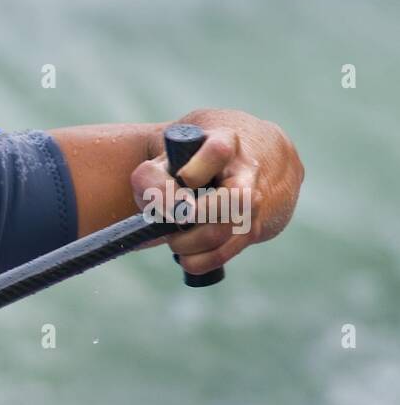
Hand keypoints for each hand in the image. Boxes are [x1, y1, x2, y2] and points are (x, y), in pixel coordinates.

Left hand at [130, 111, 303, 277]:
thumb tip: (172, 208)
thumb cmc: (176, 173)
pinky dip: (197, 261)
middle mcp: (246, 171)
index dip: (195, 171)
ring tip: (174, 238)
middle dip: (195, 215)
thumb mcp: (157, 167)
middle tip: (173, 219)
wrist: (208, 181)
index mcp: (223, 144)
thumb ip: (151, 180)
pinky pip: (223, 253)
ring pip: (225, 230)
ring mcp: (252, 202)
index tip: (181, 181)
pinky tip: (185, 256)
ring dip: (189, 242)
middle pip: (234, 198)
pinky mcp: (250, 230)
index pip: (219, 151)